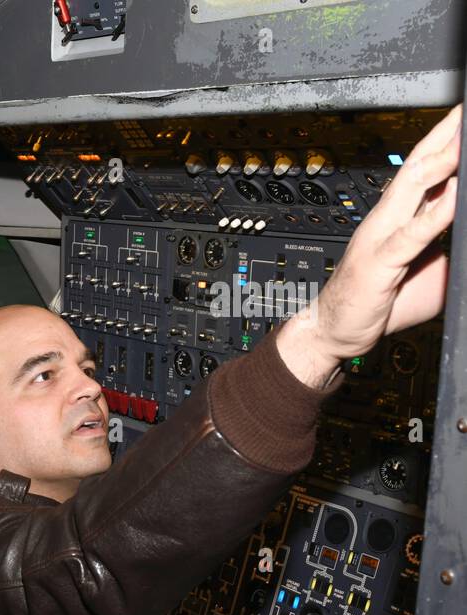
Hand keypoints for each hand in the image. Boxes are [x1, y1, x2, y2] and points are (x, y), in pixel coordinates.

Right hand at [299, 104, 459, 365]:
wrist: (333, 331)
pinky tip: (456, 193)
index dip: (445, 140)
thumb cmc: (379, 303)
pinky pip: (413, 233)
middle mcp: (387, 218)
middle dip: (446, 134)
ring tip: (465, 137)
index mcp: (398, 216)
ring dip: (444, 159)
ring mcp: (381, 236)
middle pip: (419, 163)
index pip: (425, 168)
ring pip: (415, 187)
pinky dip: (438, 212)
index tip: (462, 119)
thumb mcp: (429, 269)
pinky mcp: (381, 261)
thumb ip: (451, 247)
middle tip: (465, 109)